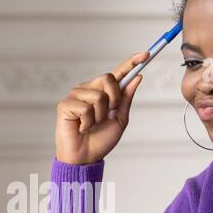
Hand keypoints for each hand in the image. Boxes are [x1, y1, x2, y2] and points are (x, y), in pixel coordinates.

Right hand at [54, 50, 148, 164]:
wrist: (85, 157)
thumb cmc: (100, 140)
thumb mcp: (120, 119)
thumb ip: (126, 99)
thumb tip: (137, 77)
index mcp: (103, 91)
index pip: (118, 72)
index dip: (131, 62)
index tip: (146, 54)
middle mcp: (89, 89)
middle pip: (108, 77)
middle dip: (114, 98)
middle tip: (108, 115)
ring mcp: (76, 95)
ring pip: (98, 95)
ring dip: (100, 116)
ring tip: (92, 125)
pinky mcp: (65, 105)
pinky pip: (85, 108)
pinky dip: (88, 123)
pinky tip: (82, 128)